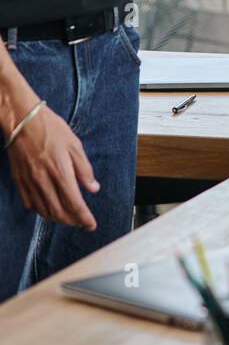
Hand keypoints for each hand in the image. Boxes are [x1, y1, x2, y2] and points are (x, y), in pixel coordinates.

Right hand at [7, 101, 99, 229]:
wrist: (22, 120)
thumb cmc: (50, 128)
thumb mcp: (74, 144)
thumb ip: (84, 168)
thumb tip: (93, 188)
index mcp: (60, 172)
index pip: (75, 203)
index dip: (84, 217)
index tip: (91, 225)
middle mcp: (44, 181)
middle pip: (59, 212)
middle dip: (72, 221)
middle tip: (81, 222)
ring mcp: (29, 183)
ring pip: (44, 211)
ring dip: (58, 218)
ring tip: (68, 217)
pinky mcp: (19, 181)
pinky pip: (30, 204)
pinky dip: (41, 211)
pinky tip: (48, 208)